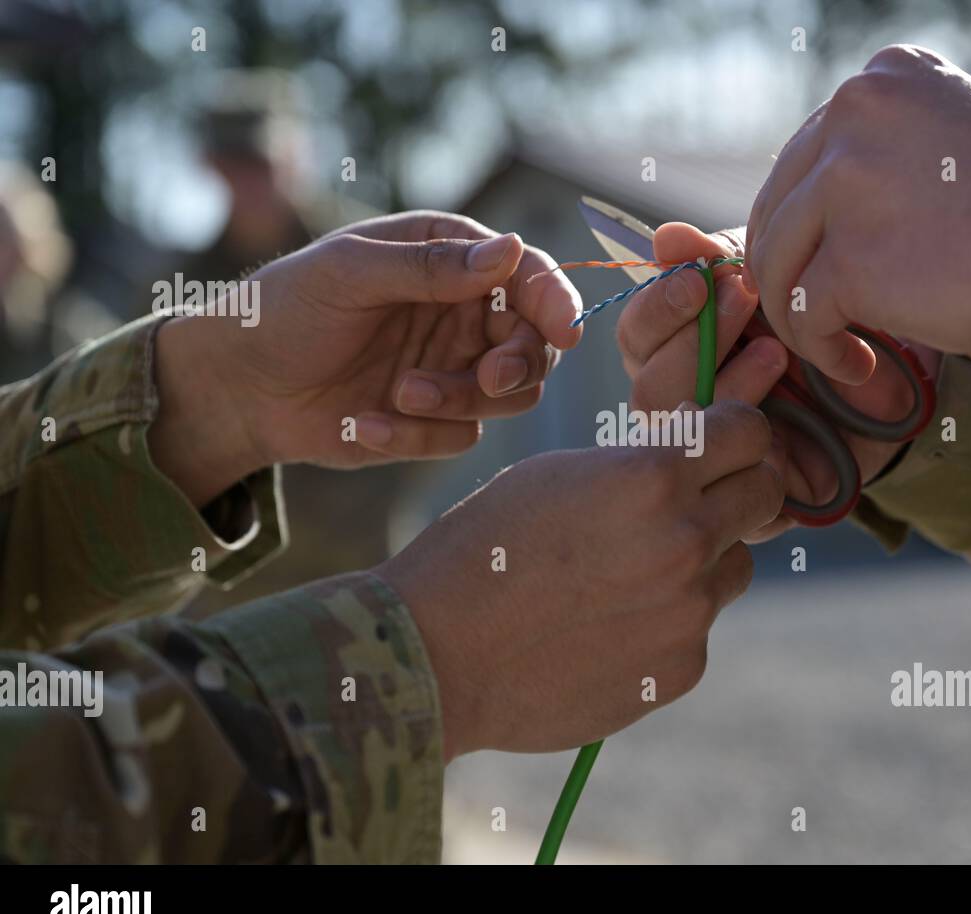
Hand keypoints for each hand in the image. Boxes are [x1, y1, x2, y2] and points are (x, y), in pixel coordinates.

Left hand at [150, 211, 581, 504]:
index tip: (565, 331)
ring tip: (400, 395)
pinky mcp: (434, 420)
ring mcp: (452, 368)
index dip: (555, 301)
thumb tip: (510, 250)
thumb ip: (430, 266)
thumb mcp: (349, 273)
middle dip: (517, 364)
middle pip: (533, 343)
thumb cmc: (285, 309)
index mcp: (450, 259)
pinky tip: (364, 424)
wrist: (236, 388)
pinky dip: (417, 436)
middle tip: (490, 378)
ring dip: (461, 400)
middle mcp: (462, 313)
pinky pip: (459, 437)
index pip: (526, 276)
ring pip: (508, 396)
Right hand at [375, 401, 782, 758]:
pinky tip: (610, 624)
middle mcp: (684, 540)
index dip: (739, 429)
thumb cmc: (482, 549)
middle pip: (766, 492)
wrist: (438, 655)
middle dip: (742, 483)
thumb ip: (640, 465)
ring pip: (736, 563)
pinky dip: (670, 618)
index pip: (751, 430)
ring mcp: (689, 610)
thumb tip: (697, 458)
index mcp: (651, 476)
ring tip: (634, 570)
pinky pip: (699, 625)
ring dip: (706, 557)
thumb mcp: (559, 477)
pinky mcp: (682, 667)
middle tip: (704, 493)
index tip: (722, 438)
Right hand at [617, 222, 937, 541]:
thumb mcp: (775, 276)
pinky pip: (733, 483)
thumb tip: (665, 237)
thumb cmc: (831, 320)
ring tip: (778, 351)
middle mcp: (688, 409)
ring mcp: (718, 460)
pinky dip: (755, 443)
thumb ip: (719, 258)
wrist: (910, 373)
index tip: (697, 278)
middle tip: (744, 299)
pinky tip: (786, 409)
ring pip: (683, 438)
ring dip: (726, 384)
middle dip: (693, 343)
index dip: (658, 308)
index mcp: (678, 354)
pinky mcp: (757, 504)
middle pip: (649, 391)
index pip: (637, 338)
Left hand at [746, 45, 970, 378]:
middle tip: (814, 314)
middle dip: (787, 269)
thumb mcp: (959, 142)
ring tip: (837, 345)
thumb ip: (890, 153)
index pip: (807, 155)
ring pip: (777, 258)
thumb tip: (819, 205)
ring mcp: (847, 181)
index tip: (824, 265)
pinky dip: (818, 347)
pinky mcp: (851, 256)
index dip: (806, 222)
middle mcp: (856, 110)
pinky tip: (855, 364)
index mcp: (886, 76)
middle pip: (780, 204)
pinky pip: (799, 311)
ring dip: (796, 313)